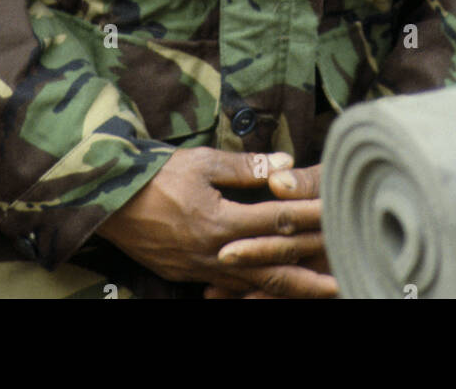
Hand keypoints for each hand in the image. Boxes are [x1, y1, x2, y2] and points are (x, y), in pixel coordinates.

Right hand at [99, 148, 336, 296]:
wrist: (109, 203)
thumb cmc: (155, 175)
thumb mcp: (201, 161)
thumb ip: (246, 167)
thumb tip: (285, 163)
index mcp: (220, 221)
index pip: (278, 219)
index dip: (310, 217)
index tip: (338, 214)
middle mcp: (216, 253)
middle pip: (274, 266)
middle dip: (311, 271)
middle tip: (345, 275)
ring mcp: (202, 270)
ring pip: (256, 284)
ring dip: (291, 288)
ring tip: (322, 291)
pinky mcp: (189, 276)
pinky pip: (230, 288)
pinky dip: (256, 291)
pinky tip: (273, 293)